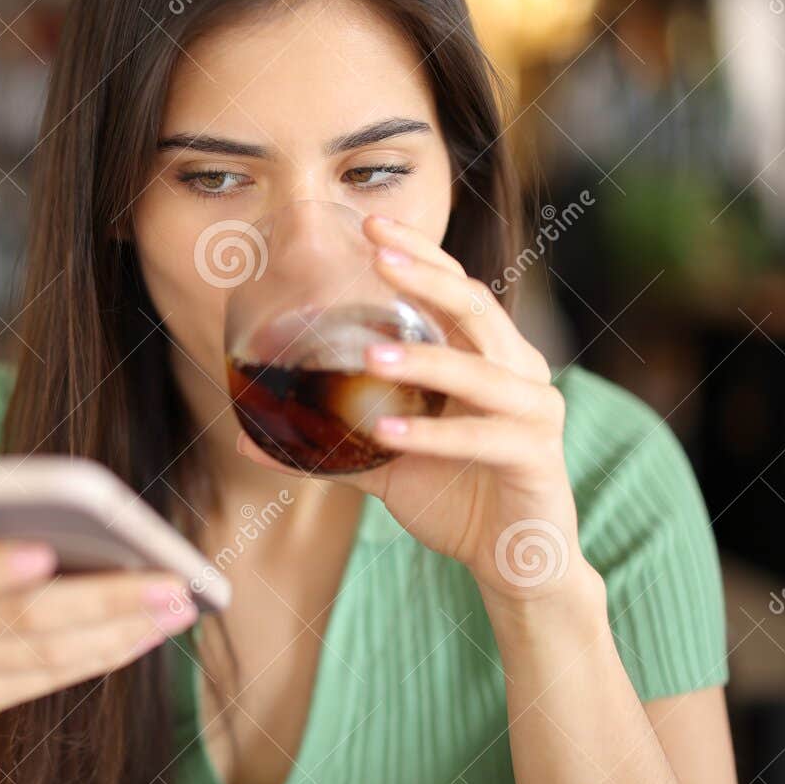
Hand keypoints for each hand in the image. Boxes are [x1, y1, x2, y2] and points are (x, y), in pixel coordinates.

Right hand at [0, 539, 194, 722]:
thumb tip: (86, 525)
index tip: (46, 550)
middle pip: (28, 619)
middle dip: (110, 600)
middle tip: (174, 583)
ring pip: (52, 656)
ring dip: (124, 631)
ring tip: (178, 607)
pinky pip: (53, 677)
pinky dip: (106, 652)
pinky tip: (146, 631)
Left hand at [235, 214, 591, 608]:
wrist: (511, 559)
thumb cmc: (454, 497)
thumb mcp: (383, 464)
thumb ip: (327, 445)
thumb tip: (247, 439)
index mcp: (487, 357)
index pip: (455, 289)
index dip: (419, 254)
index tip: (371, 224)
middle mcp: (517, 370)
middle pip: (475, 306)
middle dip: (426, 276)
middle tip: (376, 253)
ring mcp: (535, 410)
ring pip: (479, 370)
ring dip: (425, 359)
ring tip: (370, 354)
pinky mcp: (536, 455)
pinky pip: (482, 435)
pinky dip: (435, 433)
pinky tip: (388, 431)